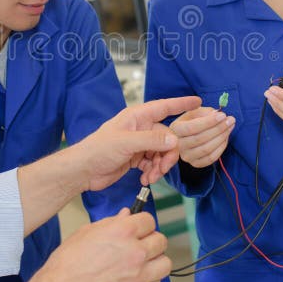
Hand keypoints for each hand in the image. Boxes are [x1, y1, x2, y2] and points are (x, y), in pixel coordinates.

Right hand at [21, 209, 169, 281]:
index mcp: (122, 232)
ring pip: (164, 262)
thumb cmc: (69, 262)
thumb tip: (126, 215)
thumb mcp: (88, 232)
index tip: (138, 227)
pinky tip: (137, 275)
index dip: (142, 223)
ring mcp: (139, 275)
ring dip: (155, 260)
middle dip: (150, 239)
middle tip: (140, 242)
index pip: (149, 220)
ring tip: (143, 260)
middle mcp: (135, 252)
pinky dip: (150, 278)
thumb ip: (112, 223)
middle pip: (160, 240)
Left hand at [80, 96, 201, 190]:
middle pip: (167, 137)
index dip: (181, 103)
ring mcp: (139, 143)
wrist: (84, 170)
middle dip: (168, 154)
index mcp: (137, 117)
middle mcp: (140, 128)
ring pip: (162, 152)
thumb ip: (151, 141)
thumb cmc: (98, 149)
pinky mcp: (136, 158)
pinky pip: (154, 163)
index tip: (198, 101)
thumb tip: (175, 140)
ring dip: (160, 166)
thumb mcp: (126, 143)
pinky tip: (146, 180)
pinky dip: (153, 172)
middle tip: (162, 169)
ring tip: (151, 177)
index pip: (164, 107)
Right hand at [170, 107, 235, 167]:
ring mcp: (186, 156)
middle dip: (218, 128)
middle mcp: (178, 145)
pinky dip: (221, 148)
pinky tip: (225, 138)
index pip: (192, 127)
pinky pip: (211, 158)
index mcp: (175, 129)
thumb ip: (205, 112)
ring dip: (222, 137)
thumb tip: (218, 115)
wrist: (187, 135)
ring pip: (207, 149)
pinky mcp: (195, 163)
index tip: (223, 115)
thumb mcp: (195, 112)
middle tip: (231, 120)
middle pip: (200, 139)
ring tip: (230, 127)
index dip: (209, 122)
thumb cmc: (191, 121)